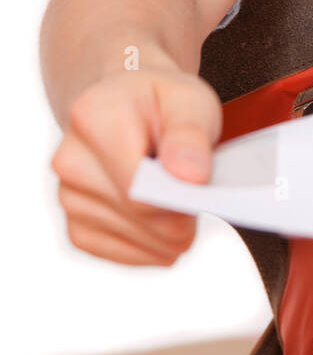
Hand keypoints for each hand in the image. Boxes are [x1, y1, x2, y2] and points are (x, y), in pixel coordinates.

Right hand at [50, 68, 222, 266]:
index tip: (201, 184)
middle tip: (196, 187)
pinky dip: (155, 245)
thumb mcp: (189, 99)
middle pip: (140, 215)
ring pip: (137, 240)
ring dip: (171, 230)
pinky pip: (126, 255)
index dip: (179, 193)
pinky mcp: (78, 228)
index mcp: (91, 116)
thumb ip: (191, 132)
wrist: (134, 109)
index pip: (138, 184)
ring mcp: (69, 197)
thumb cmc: (163, 104)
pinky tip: (165, 221)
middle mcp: (69, 159)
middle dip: (180, 211)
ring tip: (178, 196)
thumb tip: (189, 178)